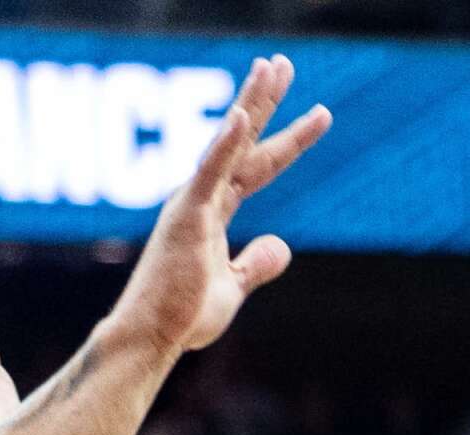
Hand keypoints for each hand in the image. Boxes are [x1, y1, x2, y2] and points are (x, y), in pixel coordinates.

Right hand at [113, 56, 328, 356]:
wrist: (151, 337)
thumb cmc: (182, 316)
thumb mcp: (233, 288)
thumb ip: (256, 264)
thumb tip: (282, 247)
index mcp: (214, 212)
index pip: (258, 167)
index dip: (288, 141)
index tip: (317, 114)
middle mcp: (202, 197)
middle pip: (244, 140)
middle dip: (266, 100)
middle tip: (284, 62)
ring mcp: (193, 203)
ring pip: (230, 144)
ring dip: (251, 103)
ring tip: (271, 67)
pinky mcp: (187, 218)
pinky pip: (210, 173)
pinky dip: (225, 144)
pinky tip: (242, 115)